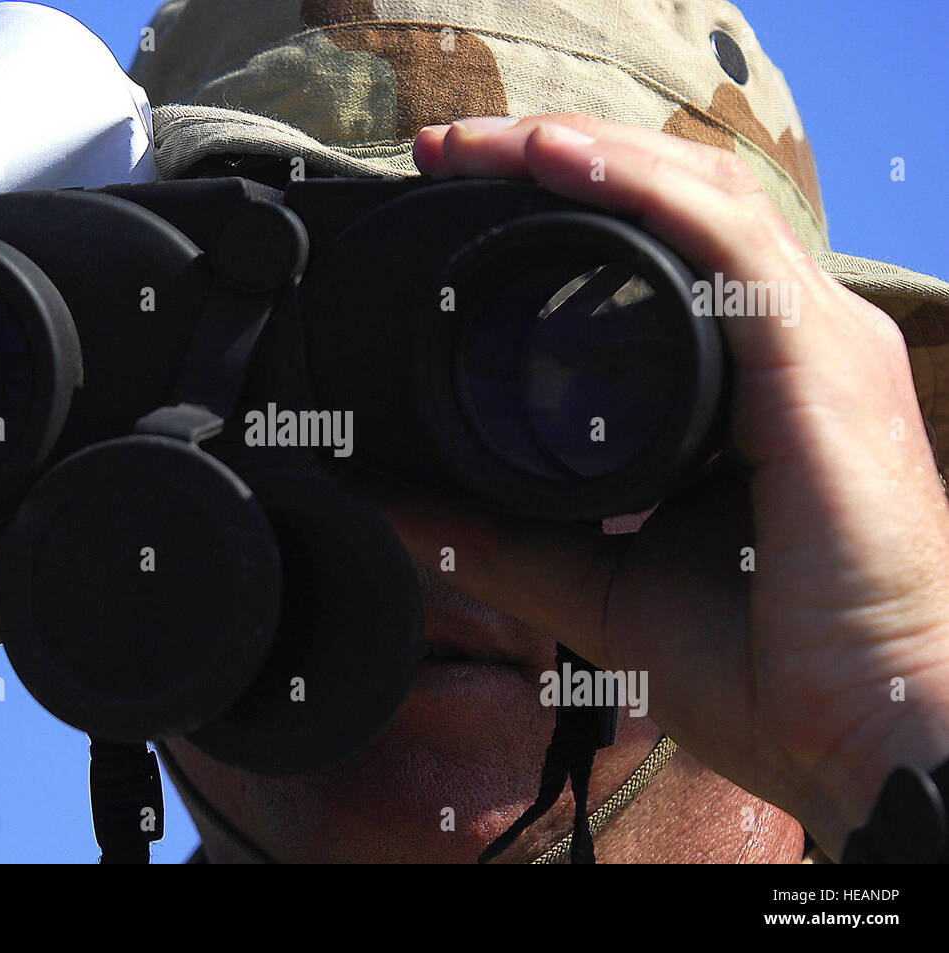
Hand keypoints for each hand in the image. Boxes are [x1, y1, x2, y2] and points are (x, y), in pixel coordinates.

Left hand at [397, 114, 948, 859]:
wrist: (865, 733)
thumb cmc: (768, 664)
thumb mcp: (596, 583)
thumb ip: (494, 538)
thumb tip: (393, 505)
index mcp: (740, 384)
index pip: (652, 253)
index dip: (557, 209)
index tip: (453, 200)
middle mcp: (781, 343)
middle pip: (669, 200)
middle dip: (553, 160)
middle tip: (445, 151)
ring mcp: (809, 341)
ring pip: (695, 193)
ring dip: (581, 151)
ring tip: (479, 142)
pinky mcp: (819, 360)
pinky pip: (725, 238)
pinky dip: (639, 188)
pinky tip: (556, 160)